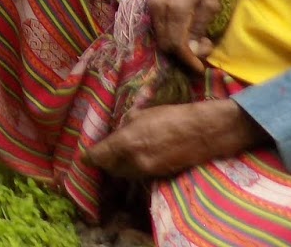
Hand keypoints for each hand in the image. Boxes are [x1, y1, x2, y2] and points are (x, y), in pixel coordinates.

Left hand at [86, 101, 263, 179]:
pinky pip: (140, 175)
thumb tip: (116, 132)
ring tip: (120, 154)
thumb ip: (125, 125)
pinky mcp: (161, 176)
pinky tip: (139, 157)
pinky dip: (135, 169)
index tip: (86, 154)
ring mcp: (148, 171)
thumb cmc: (172, 117)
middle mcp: (134, 161)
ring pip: (125, 174)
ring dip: (120, 166)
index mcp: (126, 142)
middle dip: (105, 162)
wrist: (204, 133)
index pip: (98, 156)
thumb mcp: (142, 114)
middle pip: (110, 169)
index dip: (89, 156)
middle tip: (104, 152)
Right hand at [149, 0, 221, 72]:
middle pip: (166, 45)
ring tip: (195, 42)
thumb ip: (201, 26)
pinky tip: (185, 32)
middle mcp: (160, 11)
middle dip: (183, 55)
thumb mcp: (210, 2)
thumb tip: (196, 46)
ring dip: (177, 46)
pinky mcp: (150, 5)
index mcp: (176, 11)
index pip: (178, 45)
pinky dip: (171, 37)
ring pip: (160, 38)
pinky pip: (158, 28)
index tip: (200, 68)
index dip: (188, 60)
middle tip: (200, 53)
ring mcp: (152, 8)